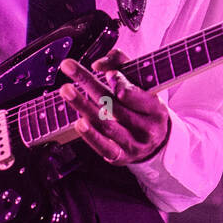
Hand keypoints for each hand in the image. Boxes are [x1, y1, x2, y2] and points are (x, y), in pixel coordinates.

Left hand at [58, 49, 170, 164]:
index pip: (135, 94)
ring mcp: (133, 145)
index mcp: (156, 109)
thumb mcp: (142, 85)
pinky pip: (103, 147)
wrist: (156, 142)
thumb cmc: (144, 108)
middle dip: (90, 84)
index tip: (107, 73)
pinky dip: (90, 135)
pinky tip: (79, 123)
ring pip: (106, 125)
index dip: (120, 82)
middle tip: (69, 67)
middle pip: (115, 105)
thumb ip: (123, 65)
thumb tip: (98, 65)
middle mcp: (147, 128)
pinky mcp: (120, 157)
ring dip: (84, 106)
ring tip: (66, 91)